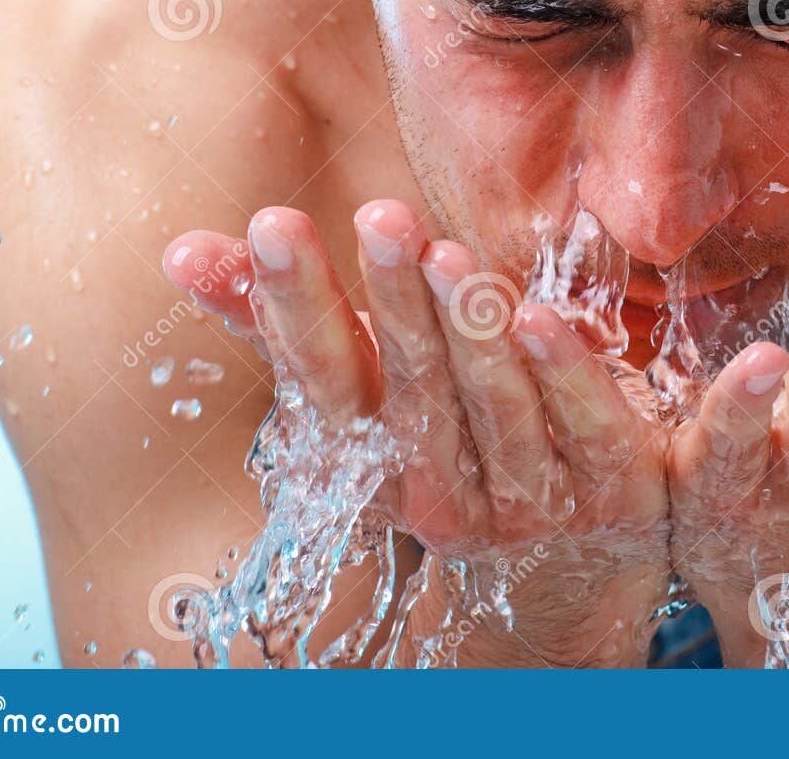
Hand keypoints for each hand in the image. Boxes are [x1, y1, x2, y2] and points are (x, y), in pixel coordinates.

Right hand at [164, 199, 670, 666]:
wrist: (569, 572)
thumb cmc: (448, 445)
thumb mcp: (363, 392)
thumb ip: (279, 321)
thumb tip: (181, 251)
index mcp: (373, 456)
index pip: (321, 378)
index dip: (293, 305)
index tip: (269, 225)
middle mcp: (437, 490)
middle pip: (407, 388)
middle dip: (390, 301)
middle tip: (379, 217)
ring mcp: (523, 500)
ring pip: (490, 409)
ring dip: (468, 331)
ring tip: (446, 253)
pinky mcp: (608, 491)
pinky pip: (581, 426)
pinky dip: (558, 373)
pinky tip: (537, 315)